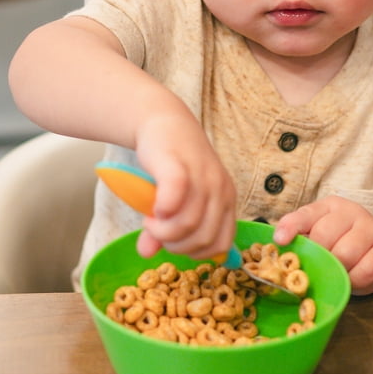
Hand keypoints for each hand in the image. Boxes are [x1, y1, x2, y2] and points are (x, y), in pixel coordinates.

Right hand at [133, 112, 236, 262]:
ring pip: (189, 224)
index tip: (174, 243)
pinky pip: (175, 198)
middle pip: (205, 239)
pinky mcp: (178, 166)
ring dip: (164, 232)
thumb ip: (165, 227)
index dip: (196, 253)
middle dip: (177, 245)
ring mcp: (202, 176)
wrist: (162, 120)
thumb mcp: (176, 199)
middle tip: (157, 232)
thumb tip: (146, 253)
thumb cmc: (171, 162)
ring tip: (150, 220)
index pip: (221, 243)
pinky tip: (153, 211)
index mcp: (226, 199)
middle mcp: (220, 189)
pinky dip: (163, 213)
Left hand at [273, 196, 372, 294]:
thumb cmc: (342, 245)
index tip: (280, 240)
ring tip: (338, 272)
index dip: (291, 227)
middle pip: (324, 235)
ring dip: (337, 270)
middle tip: (320, 266)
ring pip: (345, 254)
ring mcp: (372, 228)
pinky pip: (365, 271)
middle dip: (318, 256)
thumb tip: (278, 247)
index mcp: (329, 206)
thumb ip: (301, 238)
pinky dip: (355, 280)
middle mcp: (351, 212)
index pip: (306, 214)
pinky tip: (353, 278)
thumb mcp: (319, 236)